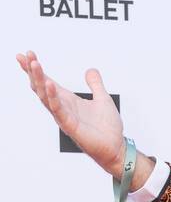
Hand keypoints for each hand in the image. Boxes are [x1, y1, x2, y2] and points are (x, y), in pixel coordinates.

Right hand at [15, 49, 125, 177]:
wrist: (116, 148)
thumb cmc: (108, 128)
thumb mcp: (103, 99)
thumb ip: (95, 84)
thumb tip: (91, 70)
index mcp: (67, 100)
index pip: (47, 82)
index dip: (36, 69)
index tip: (27, 53)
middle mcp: (63, 108)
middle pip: (41, 87)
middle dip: (32, 72)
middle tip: (23, 55)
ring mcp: (64, 117)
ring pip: (45, 96)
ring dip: (38, 80)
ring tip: (34, 63)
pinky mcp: (70, 126)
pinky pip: (58, 110)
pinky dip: (53, 97)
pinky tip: (50, 84)